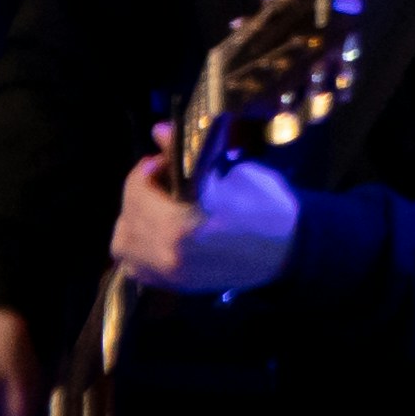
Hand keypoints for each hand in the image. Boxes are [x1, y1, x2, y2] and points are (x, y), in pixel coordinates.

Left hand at [113, 150, 298, 294]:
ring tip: (156, 208)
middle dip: (140, 193)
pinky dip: (138, 247)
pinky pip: (135, 265)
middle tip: (162, 181)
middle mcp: (168, 254)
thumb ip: (187, 155)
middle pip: (128, 216)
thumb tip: (159, 130)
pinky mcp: (175, 285)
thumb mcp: (230, 175)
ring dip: (133, 221)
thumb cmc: (266, 209)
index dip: (148, 170)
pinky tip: (157, 233)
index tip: (164, 161)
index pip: (139, 190)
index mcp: (182, 225)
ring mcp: (171, 274)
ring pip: (124, 243)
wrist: (291, 250)